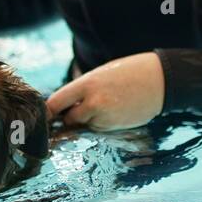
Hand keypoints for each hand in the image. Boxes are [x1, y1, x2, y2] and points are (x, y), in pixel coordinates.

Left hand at [46, 52, 163, 131]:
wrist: (160, 80)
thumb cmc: (127, 73)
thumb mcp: (99, 75)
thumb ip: (81, 90)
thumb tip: (63, 107)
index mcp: (86, 85)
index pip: (55, 103)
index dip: (46, 112)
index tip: (41, 116)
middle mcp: (93, 103)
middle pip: (68, 119)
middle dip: (70, 116)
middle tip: (81, 106)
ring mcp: (104, 117)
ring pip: (85, 124)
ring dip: (88, 119)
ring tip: (107, 102)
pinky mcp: (115, 127)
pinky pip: (99, 128)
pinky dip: (102, 122)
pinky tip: (115, 110)